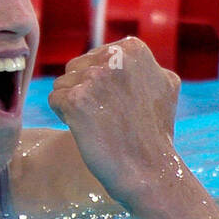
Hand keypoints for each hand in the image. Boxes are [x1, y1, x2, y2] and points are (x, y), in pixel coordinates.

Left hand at [47, 37, 181, 203]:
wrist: (148, 170)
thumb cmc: (154, 133)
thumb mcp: (163, 85)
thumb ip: (141, 63)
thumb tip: (124, 49)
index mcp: (133, 49)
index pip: (94, 58)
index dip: (101, 85)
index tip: (120, 104)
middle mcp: (114, 57)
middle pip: (75, 68)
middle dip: (85, 92)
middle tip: (109, 116)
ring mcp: (95, 77)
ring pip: (63, 84)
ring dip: (75, 105)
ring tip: (99, 123)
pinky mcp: (77, 99)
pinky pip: (55, 100)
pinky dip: (65, 117)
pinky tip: (86, 129)